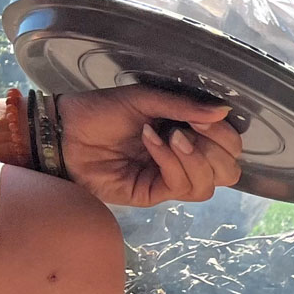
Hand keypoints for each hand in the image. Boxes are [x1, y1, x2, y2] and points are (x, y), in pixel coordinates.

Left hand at [56, 86, 243, 206]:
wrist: (64, 131)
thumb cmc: (99, 112)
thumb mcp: (144, 99)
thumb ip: (184, 106)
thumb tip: (223, 110)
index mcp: (188, 135)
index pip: (229, 148)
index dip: (225, 136)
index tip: (205, 118)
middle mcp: (184, 160)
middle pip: (228, 171)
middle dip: (216, 150)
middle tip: (191, 129)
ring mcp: (169, 179)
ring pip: (208, 185)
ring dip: (194, 159)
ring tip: (170, 136)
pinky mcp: (153, 194)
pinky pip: (180, 186)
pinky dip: (171, 162)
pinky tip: (152, 142)